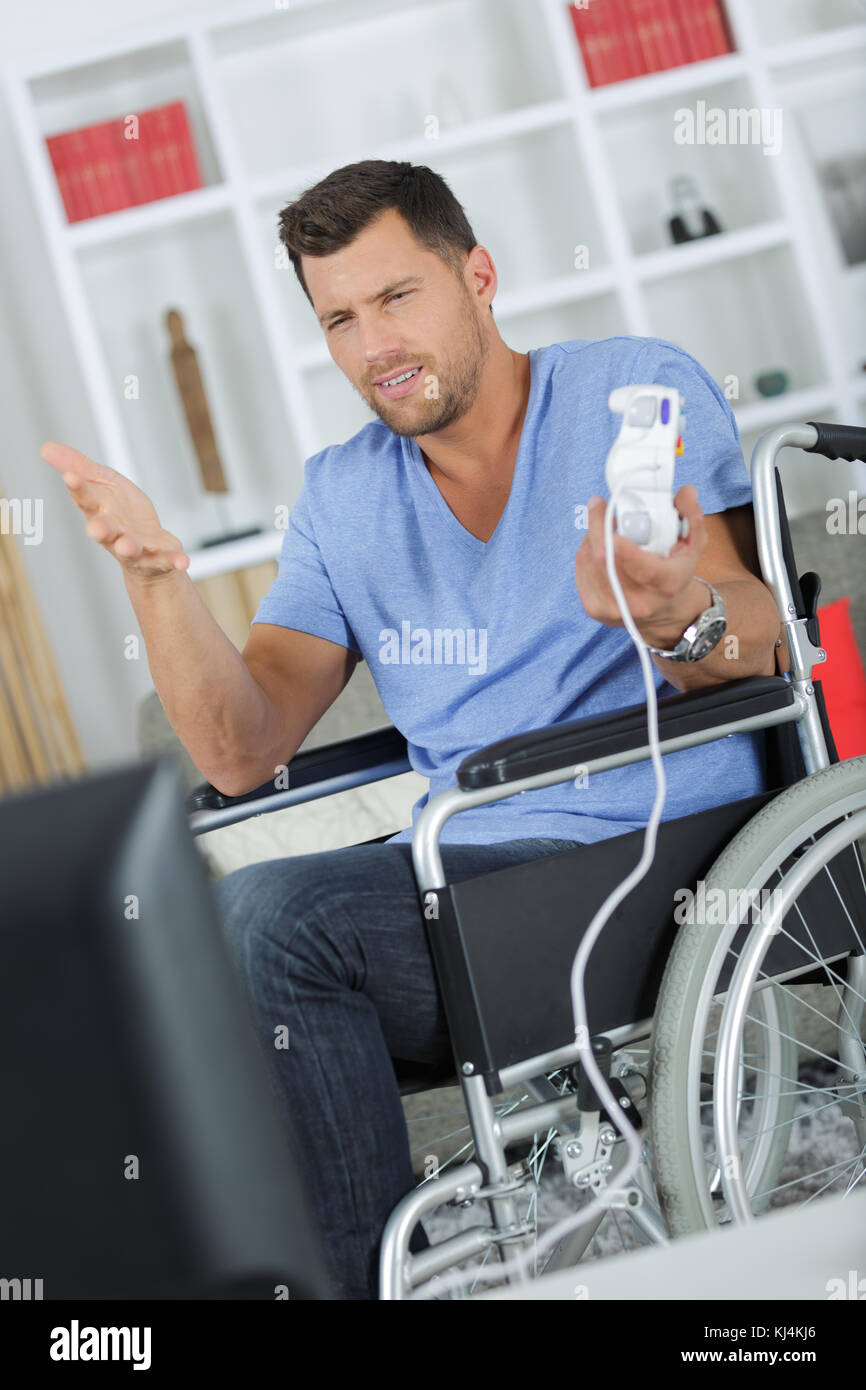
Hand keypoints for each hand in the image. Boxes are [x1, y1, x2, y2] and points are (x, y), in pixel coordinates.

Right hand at [41, 441, 189, 580]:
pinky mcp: (160, 557)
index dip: (78, 488)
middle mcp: (114, 533)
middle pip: (104, 531)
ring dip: (128, 548)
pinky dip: (174, 561)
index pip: (86, 498)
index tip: (71, 476)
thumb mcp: (103, 484)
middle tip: (94, 529)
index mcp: (99, 512)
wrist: (148, 548)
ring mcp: (137, 548)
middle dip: (99, 529)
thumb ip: (79, 467)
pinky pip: (167, 560)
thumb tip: (45, 447)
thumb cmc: (122, 514)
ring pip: (130, 549)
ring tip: (127, 546)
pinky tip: (183, 561)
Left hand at [575, 484, 707, 641]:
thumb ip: (691, 516)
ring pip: (589, 561)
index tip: (609, 522)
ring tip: (608, 532)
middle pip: (605, 560)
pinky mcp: (594, 609)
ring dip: (593, 537)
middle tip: (600, 506)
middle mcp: (639, 601)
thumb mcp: (693, 545)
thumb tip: (685, 492)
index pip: (643, 568)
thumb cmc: (677, 573)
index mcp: (666, 584)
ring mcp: (613, 608)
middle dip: (598, 526)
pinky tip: (601, 549)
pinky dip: (586, 552)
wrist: (664, 613)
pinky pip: (581, 569)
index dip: (623, 547)